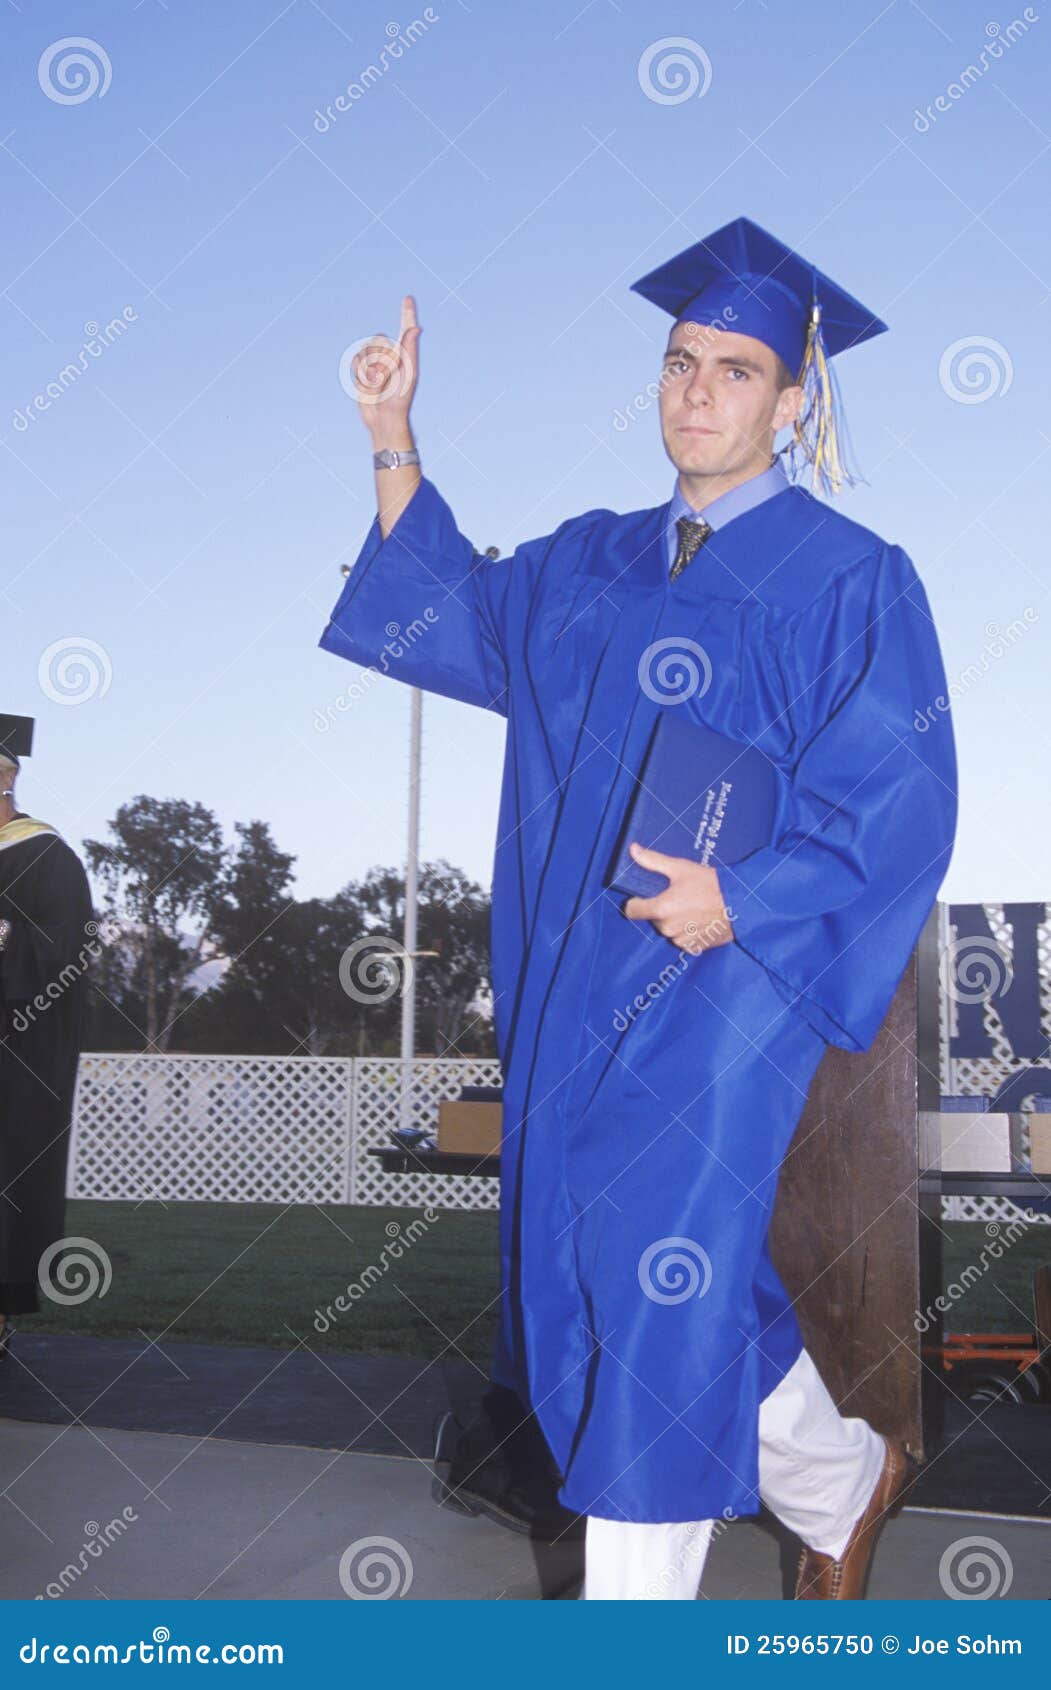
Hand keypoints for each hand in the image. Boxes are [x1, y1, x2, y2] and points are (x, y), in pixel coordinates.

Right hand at [353, 294, 420, 440]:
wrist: (384, 418)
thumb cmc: (401, 398)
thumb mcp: (409, 373)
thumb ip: (410, 350)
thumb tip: (416, 328)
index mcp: (405, 354)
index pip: (406, 328)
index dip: (407, 313)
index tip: (408, 298)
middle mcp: (390, 354)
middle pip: (378, 339)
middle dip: (379, 357)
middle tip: (385, 376)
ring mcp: (375, 361)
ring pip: (365, 349)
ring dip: (369, 367)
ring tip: (377, 384)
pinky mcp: (362, 370)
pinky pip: (356, 360)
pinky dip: (360, 373)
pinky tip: (368, 386)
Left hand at [622, 842, 734, 952]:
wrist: (741, 904)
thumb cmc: (711, 884)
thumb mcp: (681, 868)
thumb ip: (653, 861)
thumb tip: (632, 850)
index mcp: (660, 909)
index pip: (632, 911)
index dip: (636, 901)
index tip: (646, 895)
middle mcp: (667, 928)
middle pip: (652, 918)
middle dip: (660, 908)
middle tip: (679, 896)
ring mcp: (681, 940)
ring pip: (668, 929)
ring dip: (675, 920)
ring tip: (693, 907)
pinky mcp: (694, 947)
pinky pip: (682, 938)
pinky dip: (688, 930)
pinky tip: (700, 919)